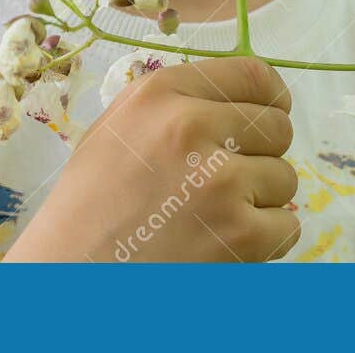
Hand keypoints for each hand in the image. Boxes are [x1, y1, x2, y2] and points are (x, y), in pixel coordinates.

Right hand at [3, 55, 300, 261]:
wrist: (67, 280)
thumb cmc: (89, 208)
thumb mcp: (119, 130)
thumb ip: (176, 105)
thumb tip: (244, 98)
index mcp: (160, 94)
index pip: (252, 74)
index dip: (271, 97)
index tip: (272, 113)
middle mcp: (191, 126)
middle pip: (277, 127)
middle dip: (263, 155)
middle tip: (229, 183)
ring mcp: (219, 181)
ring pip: (284, 178)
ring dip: (261, 202)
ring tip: (214, 220)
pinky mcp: (239, 233)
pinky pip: (286, 226)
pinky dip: (266, 241)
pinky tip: (225, 247)